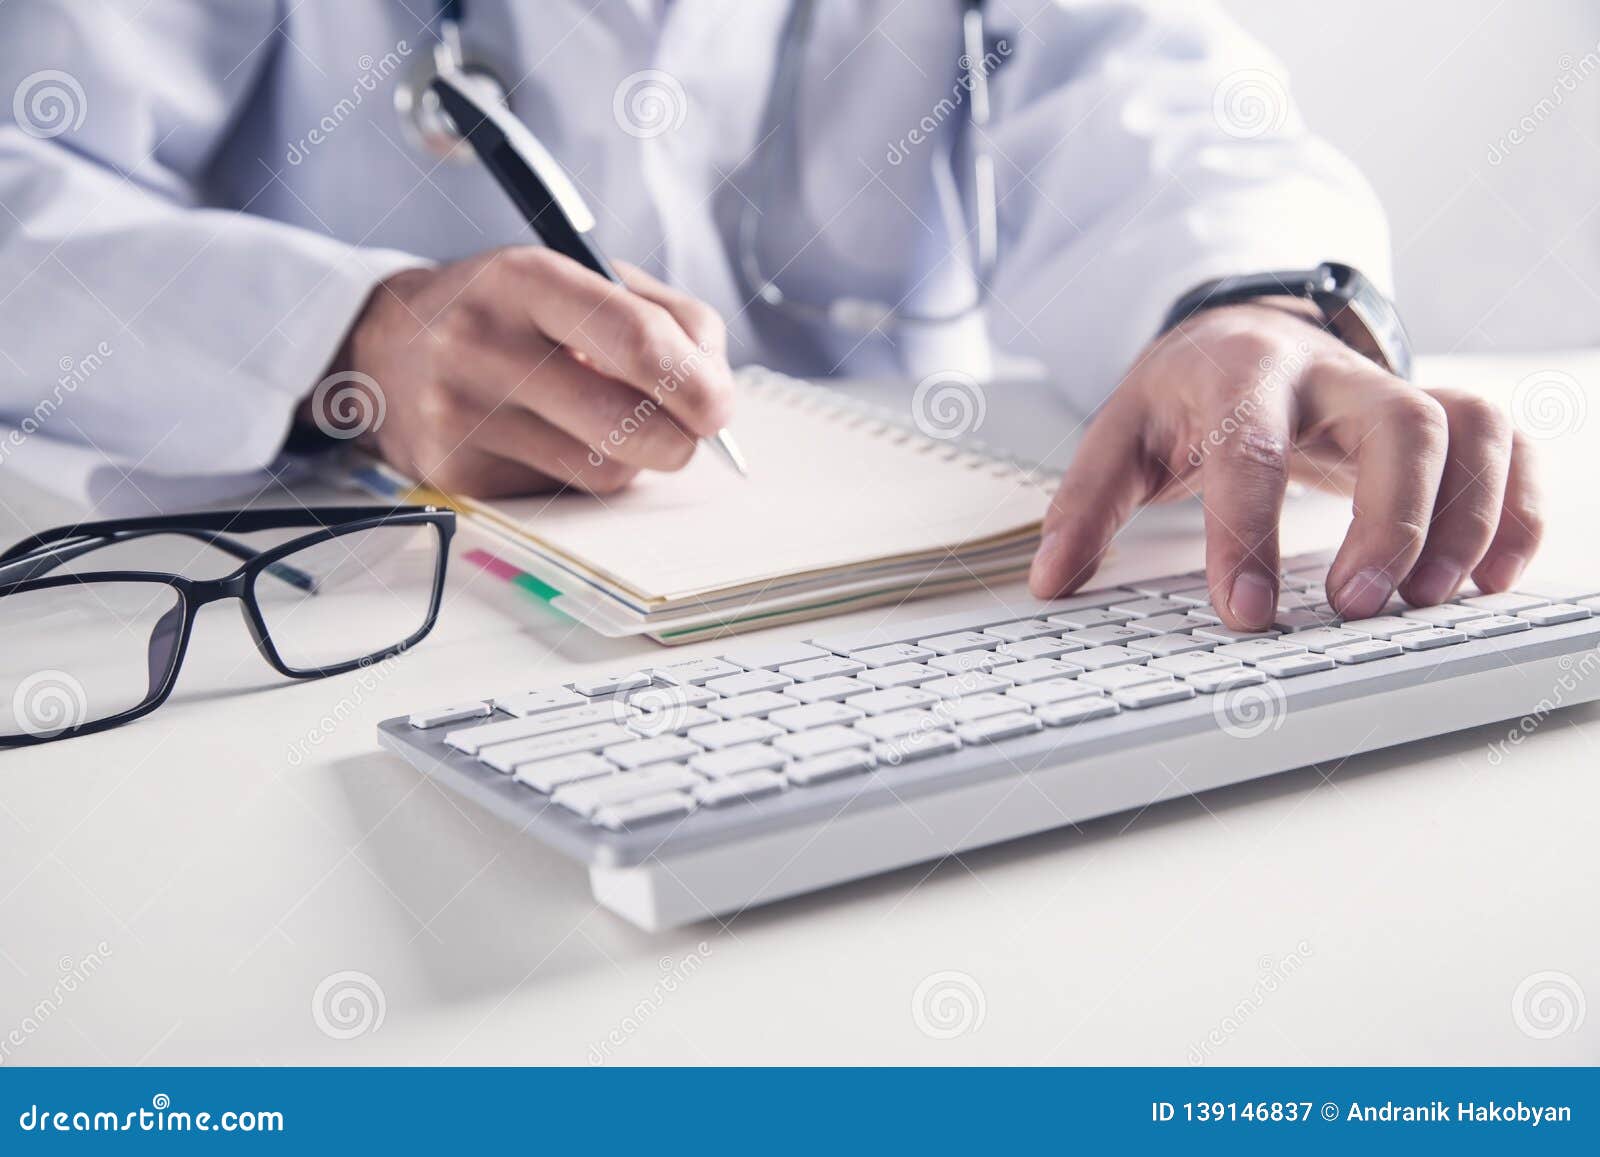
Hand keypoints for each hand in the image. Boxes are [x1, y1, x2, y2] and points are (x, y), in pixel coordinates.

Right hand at [306, 247, 735, 496]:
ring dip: (631, 458)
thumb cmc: (514, 313)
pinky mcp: (455, 475)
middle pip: (628, 424)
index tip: (719, 407)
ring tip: (603, 422)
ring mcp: (461, 414)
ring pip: (604, 471)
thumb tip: (716, 392)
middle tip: (685, 430)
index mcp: (525, 278)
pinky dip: (580, 477)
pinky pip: (564, 497)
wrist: (387, 348)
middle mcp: (482, 343)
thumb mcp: (584, 280)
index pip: (637, 340)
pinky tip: (552, 442)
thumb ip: (669, 319)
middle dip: (679, 439)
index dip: (696, 384)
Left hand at [1028, 303, 1542, 630]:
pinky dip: (1516, 506)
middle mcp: (1329, 375)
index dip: (1248, 531)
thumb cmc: (1186, 393)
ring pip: (1465, 429)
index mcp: (1240, 376)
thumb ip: (1086, 503)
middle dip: (1390, 518)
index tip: (1246, 611)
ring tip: (1428, 602)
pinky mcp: (1435, 413)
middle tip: (1358, 606)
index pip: (1252, 449)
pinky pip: (1507, 444)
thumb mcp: (1120, 434)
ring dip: (1464, 520)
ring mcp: (1391, 389)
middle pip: (1396, 423)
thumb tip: (1051, 580)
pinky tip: (1495, 577)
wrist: (1242, 331)